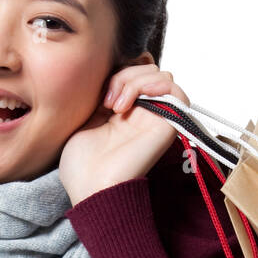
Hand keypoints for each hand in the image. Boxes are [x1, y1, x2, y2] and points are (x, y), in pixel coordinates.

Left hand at [58, 65, 190, 206]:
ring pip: (160, 75)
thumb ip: (101, 96)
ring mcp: (157, 118)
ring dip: (135, 79)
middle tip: (107, 100)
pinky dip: (153, 84)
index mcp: (125, 114)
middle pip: (149, 70)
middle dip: (125, 74)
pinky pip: (175, 90)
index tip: (99, 95)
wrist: (90, 187)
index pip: (134, 74)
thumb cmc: (82, 166)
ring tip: (116, 104)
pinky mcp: (168, 125)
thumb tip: (109, 74)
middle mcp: (144, 114)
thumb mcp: (85, 121)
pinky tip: (130, 101)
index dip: (118, 73)